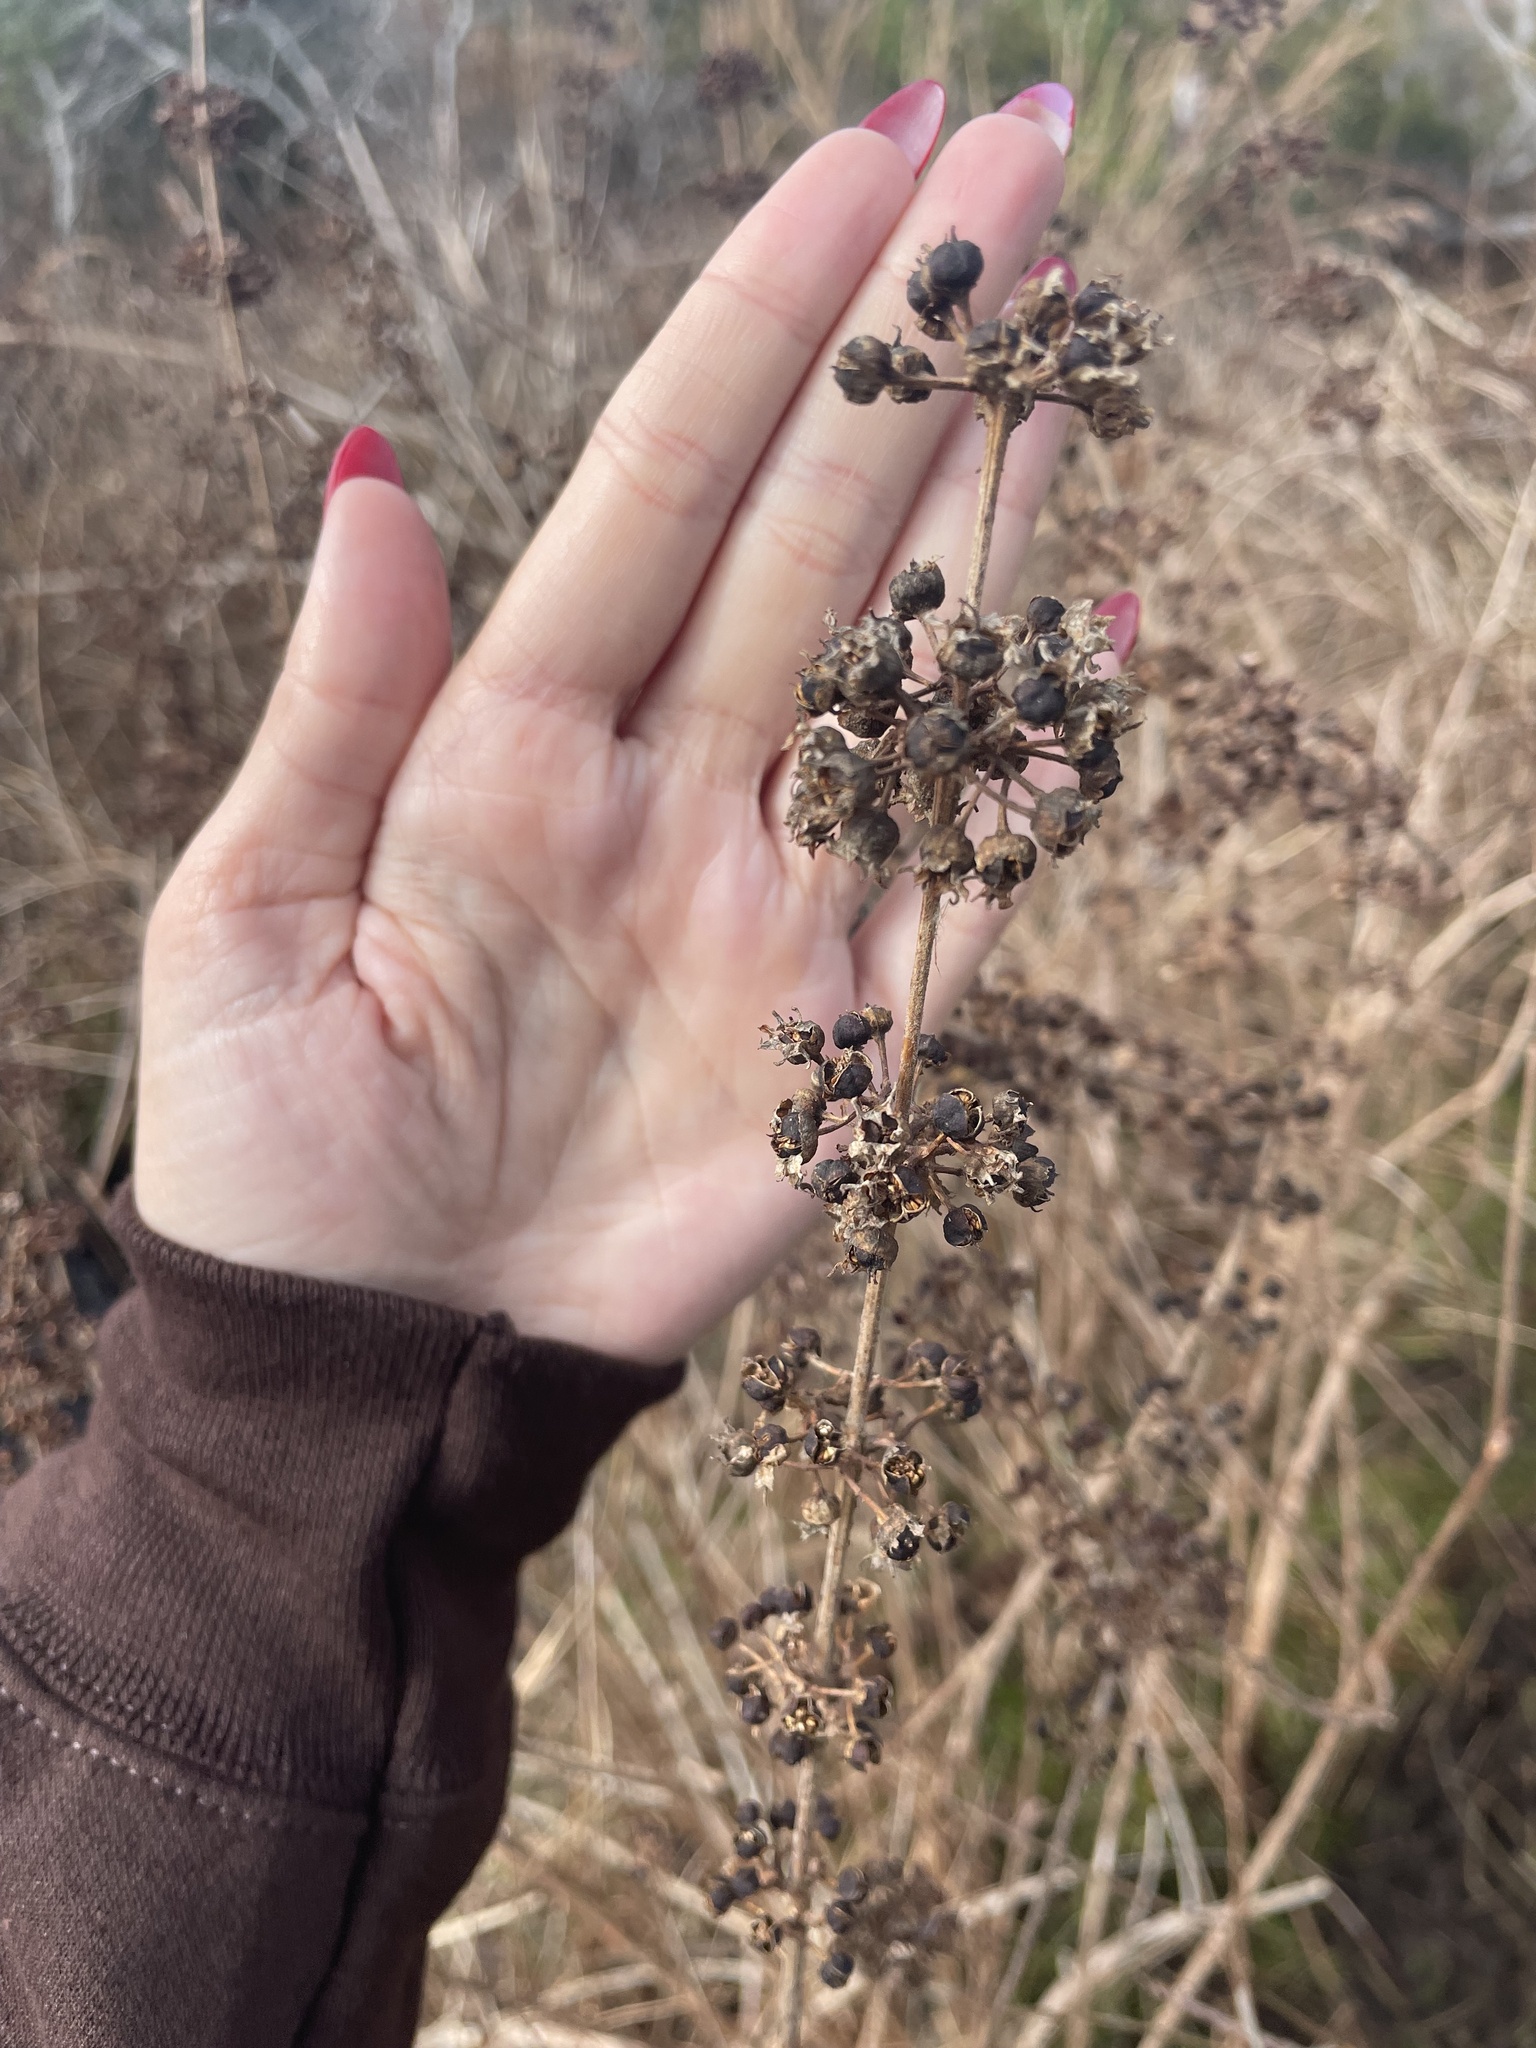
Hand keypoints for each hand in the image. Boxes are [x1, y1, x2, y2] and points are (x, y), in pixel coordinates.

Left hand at [135, 93, 1114, 1362]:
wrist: (373, 1375)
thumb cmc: (273, 1162)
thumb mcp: (245, 926)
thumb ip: (330, 712)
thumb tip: (371, 477)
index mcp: (512, 748)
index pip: (661, 488)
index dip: (760, 325)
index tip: (859, 164)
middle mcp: (668, 794)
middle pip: (815, 537)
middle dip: (915, 353)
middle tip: (1019, 166)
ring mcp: (774, 908)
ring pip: (908, 672)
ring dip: (989, 505)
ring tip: (1059, 339)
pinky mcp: (853, 1039)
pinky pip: (972, 885)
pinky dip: (1041, 775)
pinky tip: (1098, 635)